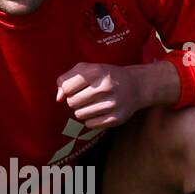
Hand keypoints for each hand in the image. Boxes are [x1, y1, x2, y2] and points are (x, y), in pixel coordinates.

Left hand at [56, 61, 179, 128]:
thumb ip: (67, 79)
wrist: (136, 86)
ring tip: (93, 104)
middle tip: (86, 96)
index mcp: (97, 72)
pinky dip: (91, 120)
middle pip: (72, 102)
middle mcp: (105, 87)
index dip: (68, 89)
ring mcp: (112, 104)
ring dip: (82, 110)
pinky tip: (99, 112)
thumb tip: (58, 98)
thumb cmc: (106, 76)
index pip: (66, 87)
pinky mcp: (116, 118)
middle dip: (75, 101)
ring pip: (80, 115)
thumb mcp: (88, 69)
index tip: (76, 88)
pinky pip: (90, 124)